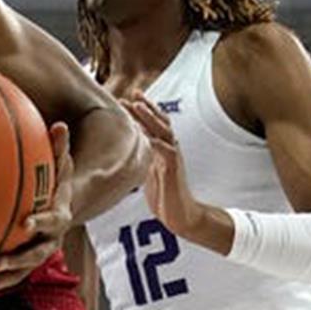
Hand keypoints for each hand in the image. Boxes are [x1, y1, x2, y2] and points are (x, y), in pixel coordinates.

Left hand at [0, 122, 73, 304]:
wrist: (62, 214)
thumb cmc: (56, 187)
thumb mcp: (62, 168)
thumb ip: (60, 150)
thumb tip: (60, 124)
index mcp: (57, 221)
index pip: (50, 222)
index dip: (39, 223)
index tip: (25, 222)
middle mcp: (46, 246)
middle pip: (30, 259)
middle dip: (10, 263)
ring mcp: (30, 262)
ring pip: (9, 279)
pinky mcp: (16, 272)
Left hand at [125, 97, 214, 243]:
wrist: (181, 215)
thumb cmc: (165, 196)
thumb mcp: (149, 171)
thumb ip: (143, 158)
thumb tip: (128, 149)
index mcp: (163, 148)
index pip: (155, 124)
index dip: (144, 110)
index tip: (130, 97)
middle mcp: (170, 149)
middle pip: (160, 121)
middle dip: (146, 106)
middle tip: (133, 94)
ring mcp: (173, 158)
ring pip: (163, 131)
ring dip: (150, 117)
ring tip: (137, 105)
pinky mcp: (174, 169)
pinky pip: (166, 151)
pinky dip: (155, 141)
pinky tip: (145, 134)